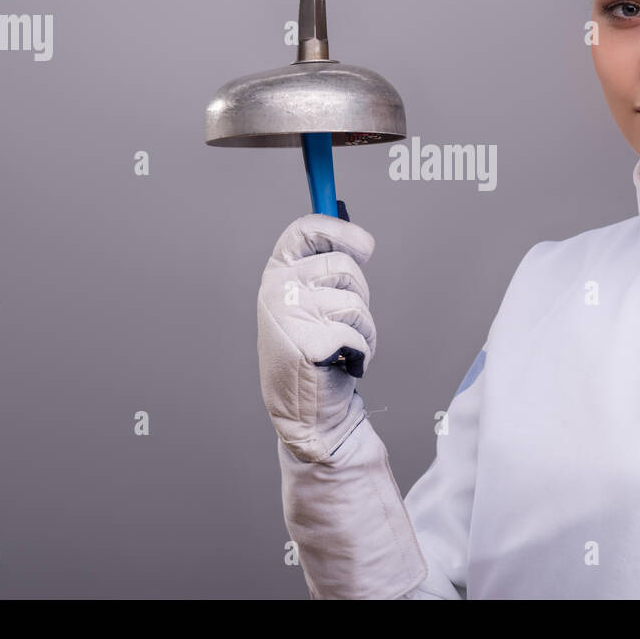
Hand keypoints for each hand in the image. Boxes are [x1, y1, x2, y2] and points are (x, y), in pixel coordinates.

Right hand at [257, 213, 377, 463]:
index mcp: (277, 273)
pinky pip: (357, 333)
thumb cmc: (317, 351)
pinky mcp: (306, 343)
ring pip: (354, 302)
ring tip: (344, 346)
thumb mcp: (314, 300)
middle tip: (347, 320)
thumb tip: (361, 239)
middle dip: (360, 294)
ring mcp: (287, 316)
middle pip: (343, 265)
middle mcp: (275, 289)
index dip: (339, 229)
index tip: (363, 245)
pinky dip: (362, 351)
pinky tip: (342, 362)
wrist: (307, 409)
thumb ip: (328, 269)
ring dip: (364, 328)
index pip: (306, 229)